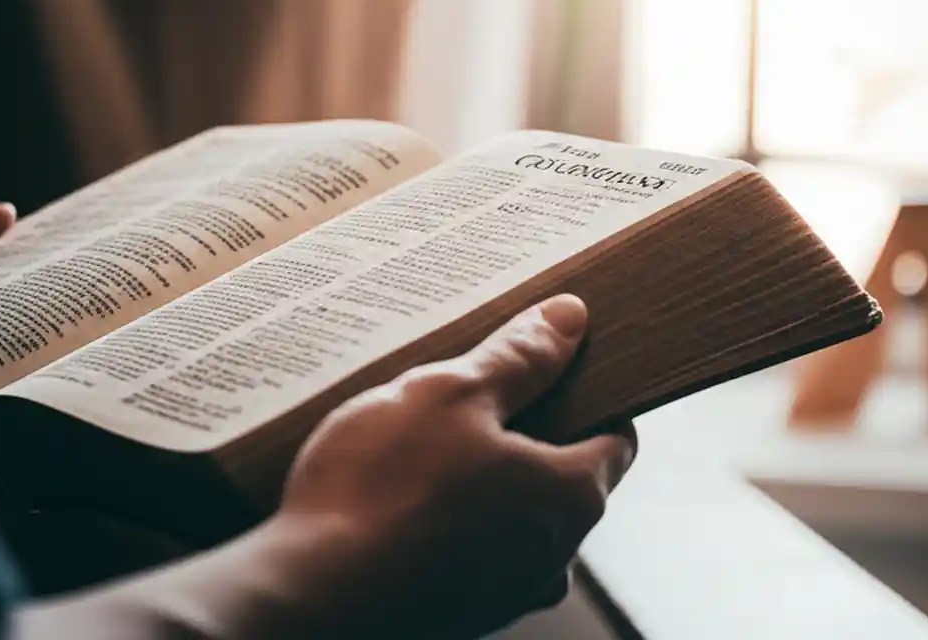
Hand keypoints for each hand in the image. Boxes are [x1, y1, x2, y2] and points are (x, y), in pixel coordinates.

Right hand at [268, 293, 634, 636]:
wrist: (311, 598)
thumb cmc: (381, 491)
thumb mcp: (449, 395)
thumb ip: (517, 358)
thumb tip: (569, 318)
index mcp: (571, 495)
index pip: (616, 435)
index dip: (587, 393)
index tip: (547, 366)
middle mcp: (553, 555)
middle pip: (560, 478)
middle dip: (522, 436)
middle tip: (464, 397)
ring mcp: (505, 593)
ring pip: (512, 519)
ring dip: (480, 483)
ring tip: (419, 447)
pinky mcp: (458, 614)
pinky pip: (470, 554)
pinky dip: (448, 524)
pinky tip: (396, 499)